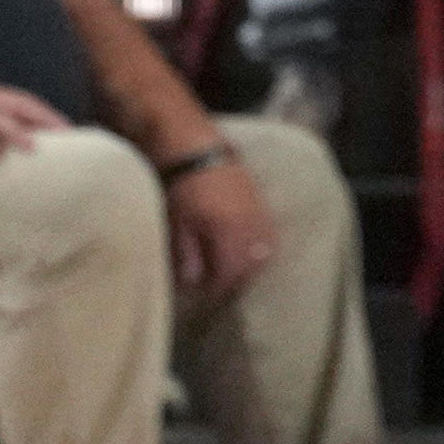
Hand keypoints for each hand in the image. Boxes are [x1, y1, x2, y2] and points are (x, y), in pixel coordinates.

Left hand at [163, 153, 279, 304]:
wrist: (192, 145)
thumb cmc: (179, 182)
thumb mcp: (176, 221)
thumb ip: (187, 253)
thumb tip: (194, 280)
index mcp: (231, 230)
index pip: (231, 272)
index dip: (217, 289)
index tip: (203, 298)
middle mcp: (251, 222)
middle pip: (253, 263)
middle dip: (237, 278)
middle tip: (217, 286)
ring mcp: (259, 208)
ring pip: (265, 248)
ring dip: (250, 262)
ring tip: (231, 269)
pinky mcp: (259, 197)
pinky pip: (267, 230)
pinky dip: (258, 244)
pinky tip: (242, 246)